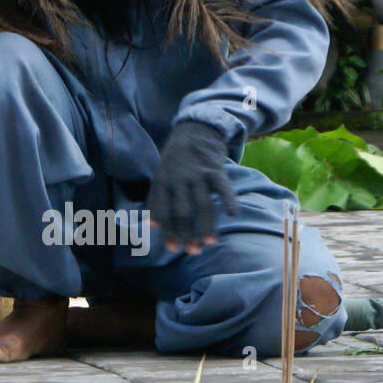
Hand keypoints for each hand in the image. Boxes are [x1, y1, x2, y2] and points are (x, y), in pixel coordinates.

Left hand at [146, 121, 239, 253]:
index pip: (164, 211)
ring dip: (207, 225)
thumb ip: (155, 200)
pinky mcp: (215, 169)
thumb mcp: (160, 175)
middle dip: (187, 233)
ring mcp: (198, 174)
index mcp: (162, 181)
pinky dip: (229, 200)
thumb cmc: (175, 160)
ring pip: (203, 204)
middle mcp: (178, 179)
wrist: (193, 130)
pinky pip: (223, 187)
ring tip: (210, 243)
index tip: (172, 249)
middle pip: (183, 211)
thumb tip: (150, 226)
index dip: (168, 231)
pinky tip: (232, 214)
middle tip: (192, 252)